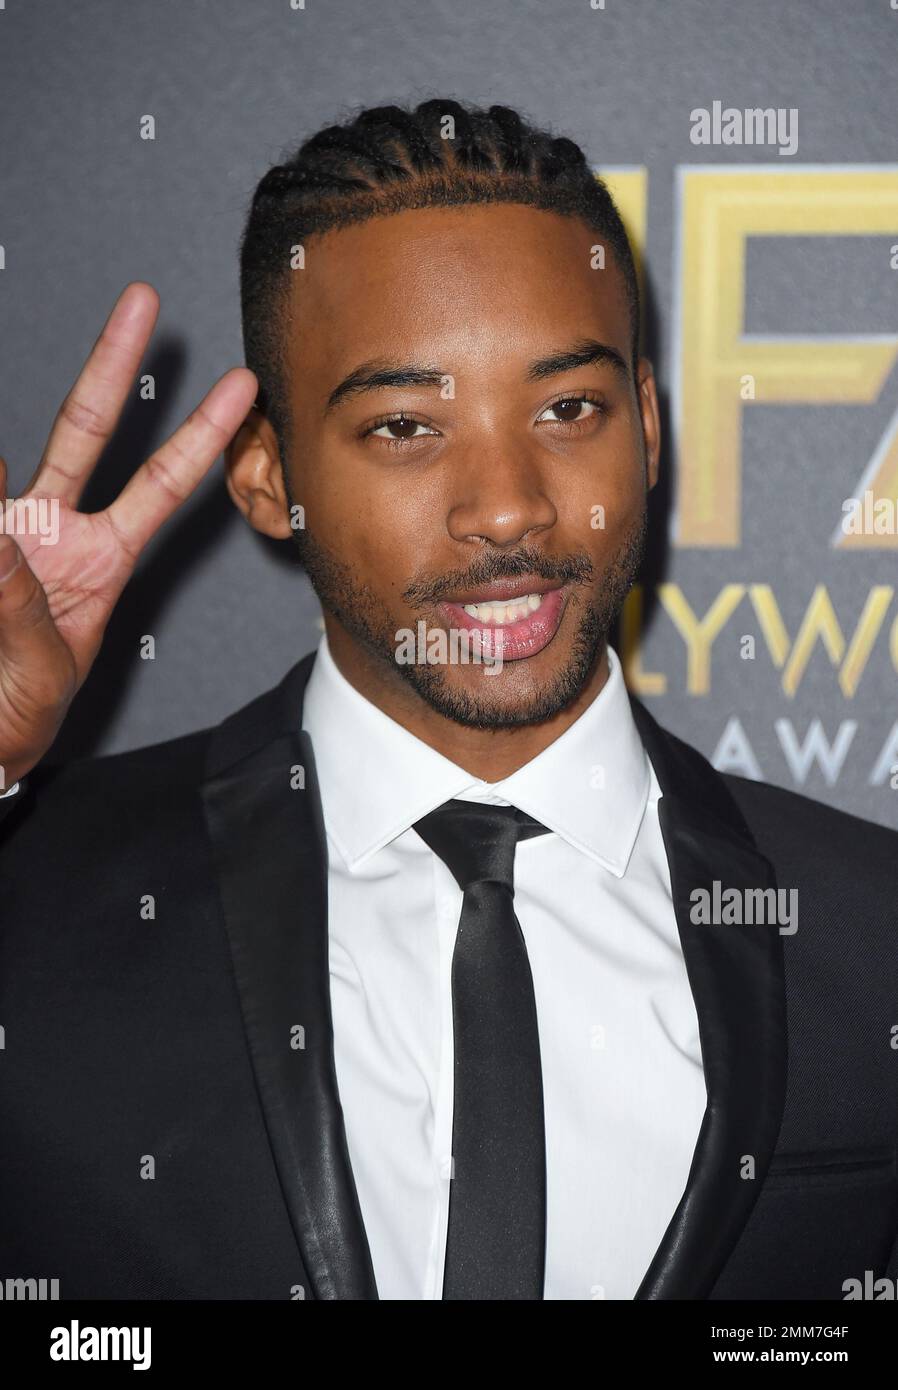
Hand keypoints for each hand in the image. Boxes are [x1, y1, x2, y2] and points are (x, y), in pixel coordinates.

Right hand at [0, 281, 257, 787]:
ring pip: (10, 459)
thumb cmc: (16, 710)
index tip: (241, 389)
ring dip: (9, 460)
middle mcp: (54, 529)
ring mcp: (6, 530)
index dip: (199, 437)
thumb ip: (20, 608)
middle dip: (114, 363)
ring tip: (52, 483)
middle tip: (144, 301)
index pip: (160, 485)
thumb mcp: (40, 670)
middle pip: (87, 429)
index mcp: (100, 560)